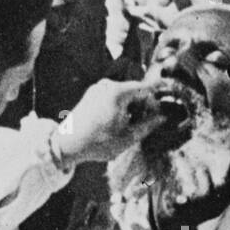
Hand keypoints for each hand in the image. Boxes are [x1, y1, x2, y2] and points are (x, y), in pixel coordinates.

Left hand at [55, 78, 182, 164]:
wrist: (67, 144)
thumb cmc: (98, 142)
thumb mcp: (128, 137)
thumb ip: (148, 125)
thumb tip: (162, 117)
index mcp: (118, 92)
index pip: (147, 88)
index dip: (157, 100)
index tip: (163, 112)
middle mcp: (108, 85)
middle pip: (135, 91)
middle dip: (144, 106)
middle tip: (147, 124)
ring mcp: (98, 88)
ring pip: (125, 94)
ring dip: (132, 107)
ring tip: (130, 127)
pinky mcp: (91, 94)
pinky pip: (113, 96)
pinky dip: (120, 106)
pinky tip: (119, 123)